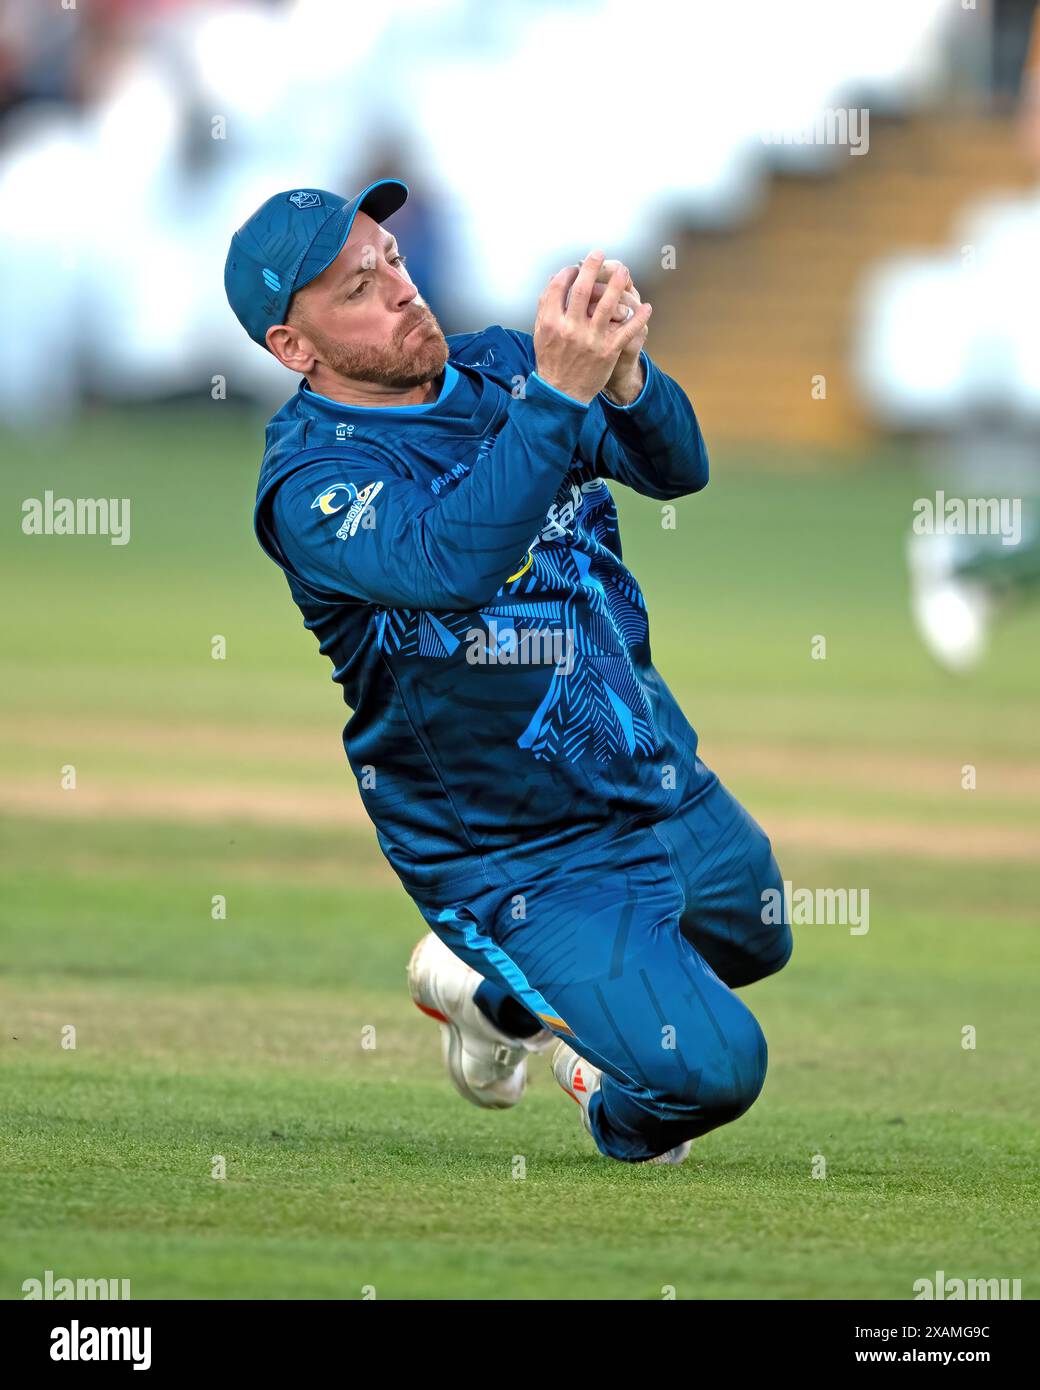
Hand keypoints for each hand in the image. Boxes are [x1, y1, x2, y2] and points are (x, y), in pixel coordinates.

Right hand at [532, 250, 652, 404]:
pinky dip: (639, 318)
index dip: (568, 272)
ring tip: (624, 271)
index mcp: (551, 323)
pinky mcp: (608, 351)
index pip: (559, 287)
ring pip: (607, 304)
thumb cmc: (552, 361)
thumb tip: (554, 278)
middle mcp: (570, 329)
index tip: (575, 266)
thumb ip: (546, 306)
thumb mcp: (541, 333)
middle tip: (600, 253)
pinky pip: (627, 330)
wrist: (562, 394)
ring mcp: (591, 340)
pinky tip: (646, 307)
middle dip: (592, 268)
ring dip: (617, 285)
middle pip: (582, 289)